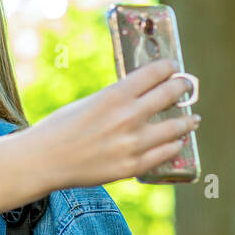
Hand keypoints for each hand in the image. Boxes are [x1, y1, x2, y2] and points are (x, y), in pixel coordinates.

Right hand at [30, 59, 200, 189]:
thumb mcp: (88, 102)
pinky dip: (173, 145)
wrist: (43, 160)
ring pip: (176, 128)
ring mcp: (132, 143)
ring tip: (192, 120)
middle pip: (171, 95)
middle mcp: (128, 117)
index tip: (173, 68)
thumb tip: (140, 96)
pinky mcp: (132, 166)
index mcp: (115, 95)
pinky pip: (165, 153)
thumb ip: (116, 99)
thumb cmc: (59, 128)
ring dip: (187, 121)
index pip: (156, 73)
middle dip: (182, 88)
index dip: (169, 68)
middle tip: (186, 87)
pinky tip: (176, 142)